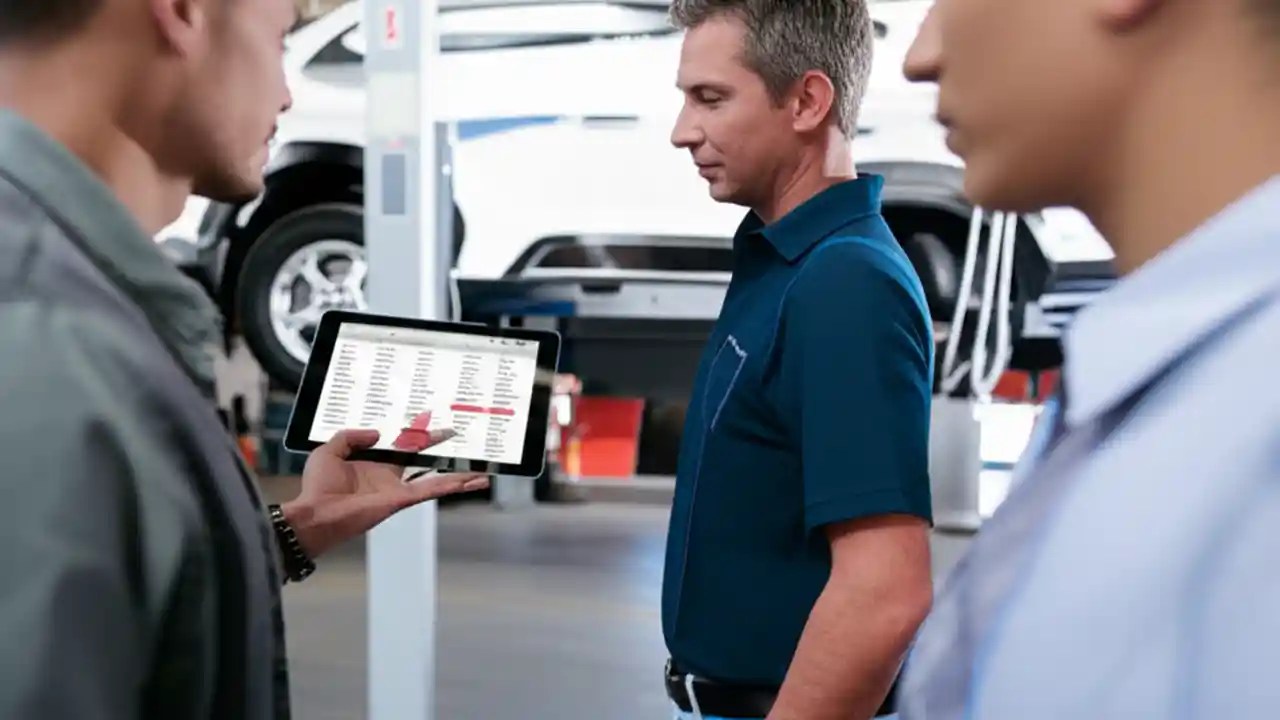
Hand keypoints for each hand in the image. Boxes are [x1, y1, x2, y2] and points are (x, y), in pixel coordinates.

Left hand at [282, 415, 488, 558]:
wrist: (315, 514)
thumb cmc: (317, 487)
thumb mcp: (330, 450)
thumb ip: (351, 436)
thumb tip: (378, 433)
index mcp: (374, 465)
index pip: (401, 446)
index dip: (416, 434)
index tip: (430, 421)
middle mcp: (390, 477)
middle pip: (423, 460)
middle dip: (441, 449)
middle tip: (459, 435)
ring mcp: (398, 489)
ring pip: (435, 480)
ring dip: (458, 477)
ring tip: (480, 473)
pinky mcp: (401, 500)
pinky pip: (431, 490)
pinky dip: (453, 486)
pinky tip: (472, 483)